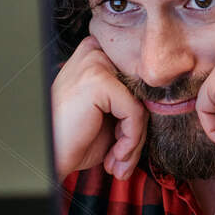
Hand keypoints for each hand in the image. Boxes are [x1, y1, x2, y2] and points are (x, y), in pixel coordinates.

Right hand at [51, 36, 147, 181]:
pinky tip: (114, 156)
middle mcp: (94, 52)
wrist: (48, 157)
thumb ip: (133, 103)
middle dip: (137, 132)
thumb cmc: (75, 140)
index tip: (126, 148)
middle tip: (122, 159)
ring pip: (140, 104)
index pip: (138, 84)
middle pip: (140, 93)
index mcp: (97, 56)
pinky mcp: (98, 80)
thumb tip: (166, 104)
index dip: (136, 119)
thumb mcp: (109, 116)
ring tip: (118, 161)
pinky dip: (131, 140)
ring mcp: (95, 63)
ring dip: (134, 141)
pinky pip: (135, 112)